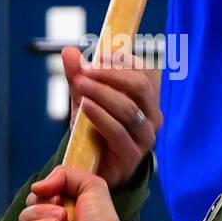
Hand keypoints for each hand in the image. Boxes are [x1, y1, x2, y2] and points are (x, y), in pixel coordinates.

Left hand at [63, 45, 162, 189]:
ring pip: (128, 108)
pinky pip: (118, 131)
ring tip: (80, 85)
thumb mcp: (85, 99)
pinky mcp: (132, 155)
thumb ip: (79, 77)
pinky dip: (100, 116)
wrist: (93, 169)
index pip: (143, 71)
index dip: (123, 60)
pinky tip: (85, 107)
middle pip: (140, 86)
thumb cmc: (94, 131)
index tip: (99, 53)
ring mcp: (145, 137)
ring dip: (102, 93)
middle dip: (111, 74)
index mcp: (146, 98)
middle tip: (85, 71)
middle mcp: (152, 115)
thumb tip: (69, 51)